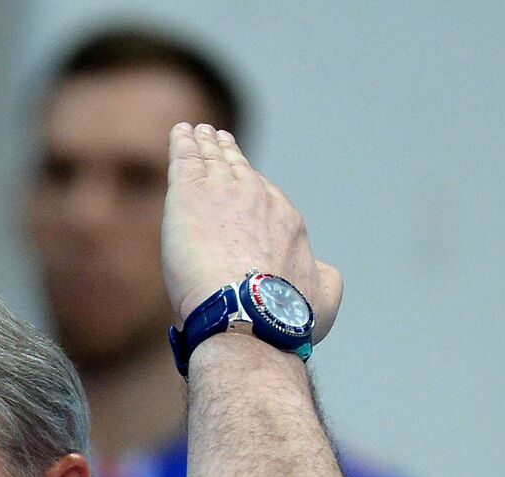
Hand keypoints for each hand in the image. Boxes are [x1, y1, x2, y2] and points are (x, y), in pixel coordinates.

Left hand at [161, 123, 341, 342]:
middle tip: (218, 139)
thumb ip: (324, 280)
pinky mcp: (189, 196)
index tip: (246, 179)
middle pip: (238, 171)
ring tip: (198, 133)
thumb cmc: (284, 317)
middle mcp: (258, 199)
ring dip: (205, 145)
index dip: (252, 186)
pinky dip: (182, 145)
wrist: (250, 313)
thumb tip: (324, 271)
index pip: (264, 198)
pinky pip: (185, 161)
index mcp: (286, 221)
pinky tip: (179, 134)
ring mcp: (224, 193)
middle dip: (228, 154)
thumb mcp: (322, 300)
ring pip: (213, 161)